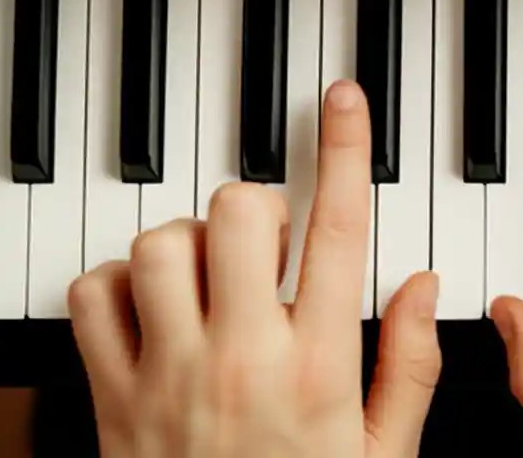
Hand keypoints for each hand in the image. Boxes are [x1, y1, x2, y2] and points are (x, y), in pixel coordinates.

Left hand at [68, 81, 441, 457]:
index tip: (342, 100)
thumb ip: (412, 364)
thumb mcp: (387, 453)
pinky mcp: (113, 392)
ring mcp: (169, 371)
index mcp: (320, 366)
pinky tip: (157, 301)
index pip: (340, 231)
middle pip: (241, 214)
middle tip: (273, 239)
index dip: (346, 150)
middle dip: (261, 204)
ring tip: (216, 272)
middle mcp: (243, 356)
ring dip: (193, 240)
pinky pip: (95, 294)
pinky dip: (121, 280)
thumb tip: (427, 286)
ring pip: (164, 243)